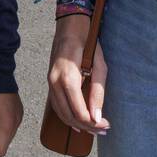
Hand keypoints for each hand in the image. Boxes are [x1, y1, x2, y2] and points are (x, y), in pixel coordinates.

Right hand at [46, 14, 108, 134]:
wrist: (69, 26)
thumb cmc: (87, 42)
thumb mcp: (99, 65)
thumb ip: (98, 91)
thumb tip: (97, 115)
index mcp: (68, 77)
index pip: (78, 110)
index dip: (92, 122)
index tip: (106, 125)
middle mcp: (55, 82)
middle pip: (69, 115)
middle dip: (87, 127)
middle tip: (104, 130)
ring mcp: (50, 82)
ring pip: (61, 113)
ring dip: (77, 124)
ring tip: (94, 129)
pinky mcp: (50, 82)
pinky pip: (57, 106)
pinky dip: (67, 117)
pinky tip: (79, 123)